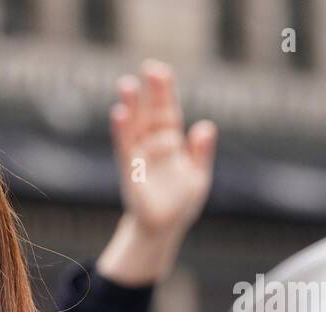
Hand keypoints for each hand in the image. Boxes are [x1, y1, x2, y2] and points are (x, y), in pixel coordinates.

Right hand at [110, 60, 215, 237]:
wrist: (163, 228)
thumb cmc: (180, 201)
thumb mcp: (198, 177)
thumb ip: (201, 153)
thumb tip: (205, 127)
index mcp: (171, 142)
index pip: (167, 112)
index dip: (164, 92)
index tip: (160, 72)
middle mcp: (151, 144)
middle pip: (151, 113)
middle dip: (151, 92)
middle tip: (150, 68)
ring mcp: (139, 156)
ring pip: (134, 126)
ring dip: (130, 106)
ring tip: (126, 84)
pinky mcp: (130, 171)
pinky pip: (125, 147)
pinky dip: (122, 130)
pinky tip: (120, 113)